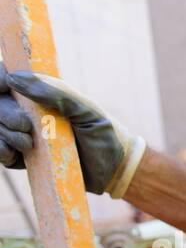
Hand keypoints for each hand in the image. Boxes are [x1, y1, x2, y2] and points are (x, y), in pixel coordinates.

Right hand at [0, 64, 145, 197]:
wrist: (113, 170)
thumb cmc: (103, 133)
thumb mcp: (84, 110)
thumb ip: (54, 92)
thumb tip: (14, 78)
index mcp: (39, 92)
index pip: (5, 77)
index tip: (3, 86)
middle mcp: (26, 110)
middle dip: (4, 114)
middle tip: (26, 126)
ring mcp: (23, 134)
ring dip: (4, 134)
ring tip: (28, 144)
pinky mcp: (24, 158)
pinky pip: (0, 153)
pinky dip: (2, 152)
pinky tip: (15, 155)